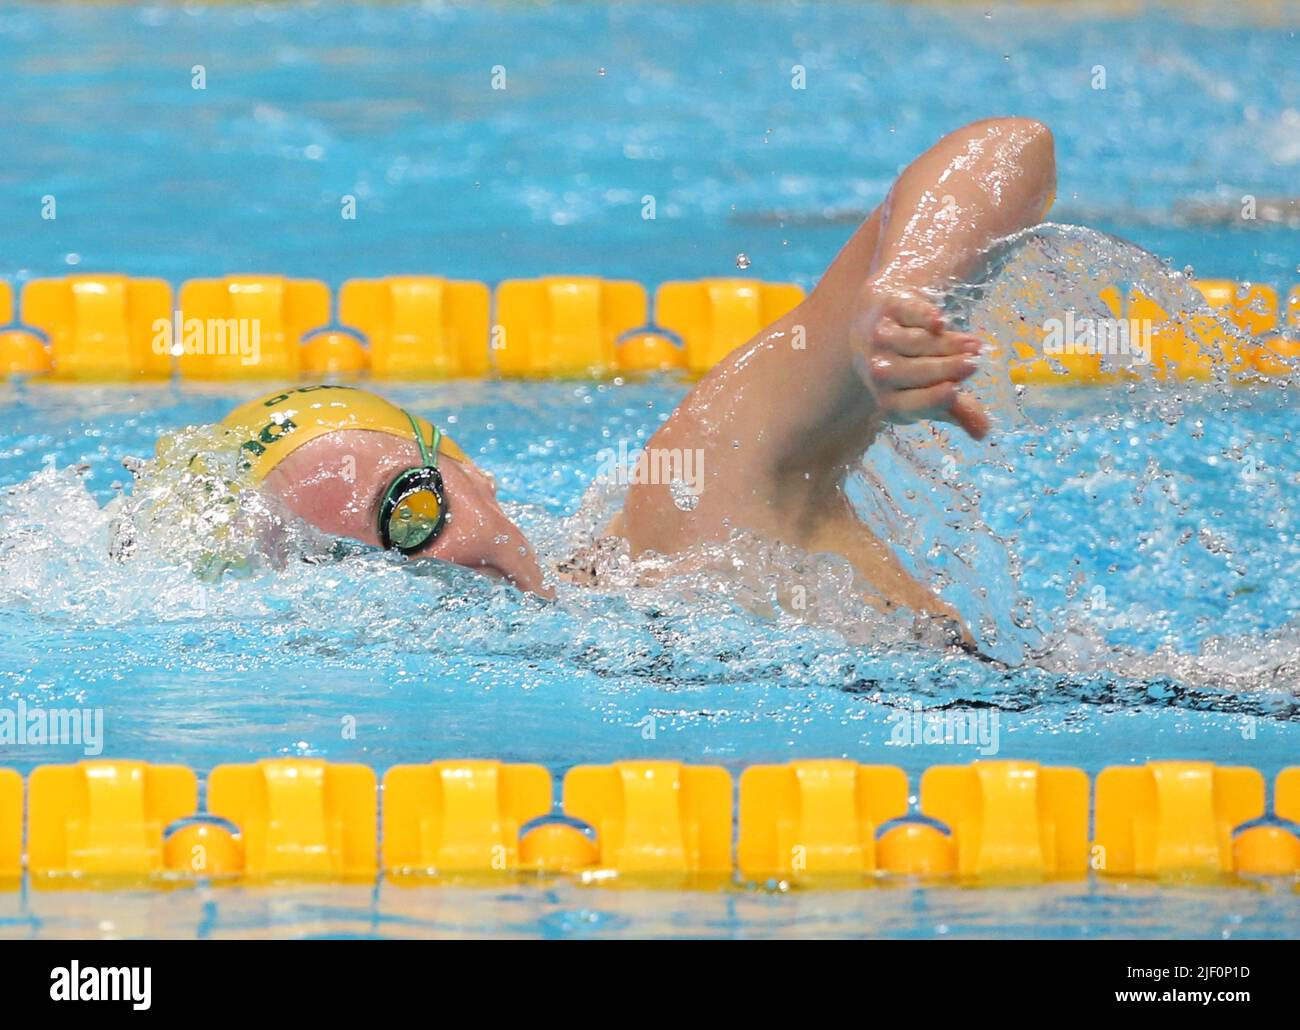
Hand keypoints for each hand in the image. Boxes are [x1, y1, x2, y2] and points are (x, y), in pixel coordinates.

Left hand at [852, 286, 989, 439]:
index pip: (906, 404)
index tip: (953, 392)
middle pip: (911, 372)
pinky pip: (907, 314)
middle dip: (945, 367)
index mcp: (890, 401)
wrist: (882, 323)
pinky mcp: (888, 309)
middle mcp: (879, 372)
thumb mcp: (935, 393)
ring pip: (914, 343)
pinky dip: (923, 317)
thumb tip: (983, 433)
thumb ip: (958, 411)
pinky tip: (938, 322)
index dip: (929, 399)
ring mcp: (879, 339)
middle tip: (974, 362)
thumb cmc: (914, 367)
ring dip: (946, 345)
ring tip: (975, 345)